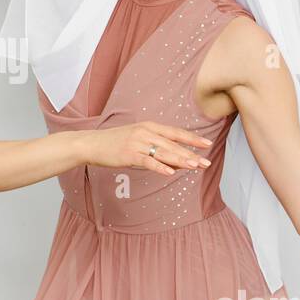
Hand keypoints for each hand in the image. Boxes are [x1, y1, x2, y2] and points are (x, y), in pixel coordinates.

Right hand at [85, 121, 212, 176]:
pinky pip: (148, 161)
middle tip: (206, 162)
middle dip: (191, 154)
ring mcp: (137, 143)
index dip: (192, 138)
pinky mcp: (129, 154)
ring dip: (180, 160)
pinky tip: (170, 173)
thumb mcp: (138, 141)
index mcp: (149, 127)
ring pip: (163, 152)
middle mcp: (145, 132)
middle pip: (173, 144)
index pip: (176, 132)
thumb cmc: (115, 143)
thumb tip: (177, 164)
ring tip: (194, 166)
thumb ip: (157, 151)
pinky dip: (159, 167)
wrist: (92, 144)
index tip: (207, 144)